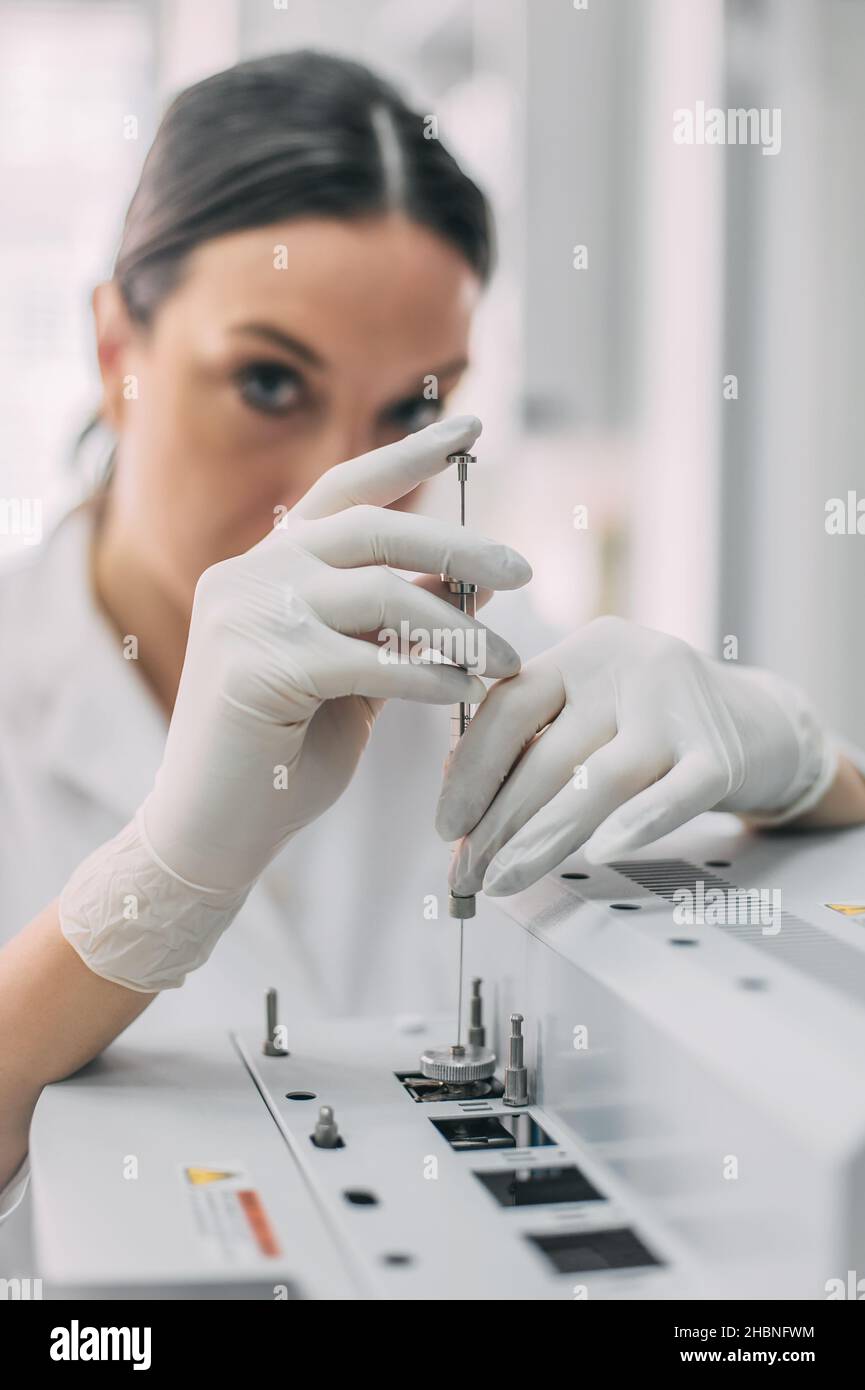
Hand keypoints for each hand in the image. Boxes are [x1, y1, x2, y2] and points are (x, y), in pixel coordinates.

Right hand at [60, 415, 530, 987]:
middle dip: (457, 547)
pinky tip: (464, 691)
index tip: (470, 427)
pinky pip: (368, 659)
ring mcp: (246, 618)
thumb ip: (402, 624)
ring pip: (377, 593)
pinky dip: (426, 673)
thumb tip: (478, 582)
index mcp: (268, 567)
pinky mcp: (256, 668)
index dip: (408, 455)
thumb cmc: (288, 753)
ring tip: (506, 662)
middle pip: (371, 530)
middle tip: (524, 571)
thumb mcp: (359, 674)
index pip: (343, 492)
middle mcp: (249, 576)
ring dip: (456, 628)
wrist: (215, 830)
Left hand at [436, 615, 836, 896]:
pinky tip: (603, 852)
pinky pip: (674, 793)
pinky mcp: (720, 753)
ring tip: (505, 878)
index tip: (448, 826)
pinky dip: (636, 824)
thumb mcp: (591, 707)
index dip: (470, 770)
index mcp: (585, 650)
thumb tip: (456, 783)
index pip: (510, 706)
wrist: (760, 719)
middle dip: (498, 823)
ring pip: (599, 777)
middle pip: (548, 751)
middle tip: (469, 872)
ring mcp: (678, 707)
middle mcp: (629, 665)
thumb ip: (531, 735)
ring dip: (542, 837)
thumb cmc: (655, 721)